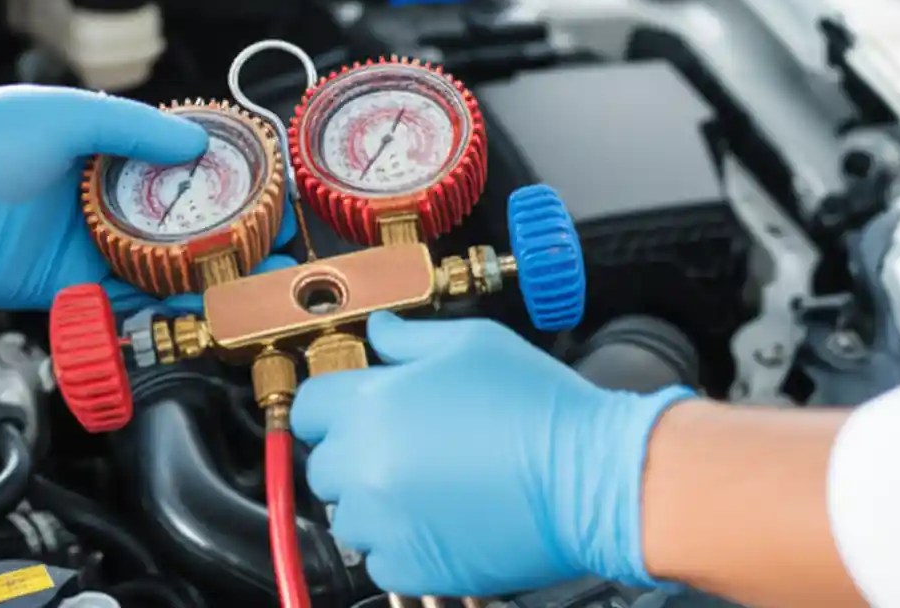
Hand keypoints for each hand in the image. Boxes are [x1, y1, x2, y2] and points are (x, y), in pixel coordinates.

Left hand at [0, 85, 296, 310]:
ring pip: (168, 266)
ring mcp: (92, 245)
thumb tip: (193, 143)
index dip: (232, 178)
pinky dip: (168, 308)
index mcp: (107, 152)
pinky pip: (131, 300)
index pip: (186, 165)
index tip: (271, 189)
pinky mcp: (73, 286)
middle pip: (188, 222)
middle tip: (281, 245)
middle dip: (238, 235)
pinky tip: (205, 308)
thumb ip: (133, 129)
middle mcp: (106, 200)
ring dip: (215, 276)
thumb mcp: (65, 114)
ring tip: (259, 283)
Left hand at [292, 313, 696, 596]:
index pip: (309, 406)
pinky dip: (398, 544)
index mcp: (372, 404)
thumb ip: (410, 338)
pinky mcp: (411, 566)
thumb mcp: (473, 343)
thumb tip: (379, 333)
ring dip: (374, 501)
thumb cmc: (539, 406)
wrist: (590, 476)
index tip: (352, 410)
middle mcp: (365, 465)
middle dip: (355, 452)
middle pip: (324, 463)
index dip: (332, 405)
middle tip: (405, 446)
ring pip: (346, 515)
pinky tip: (440, 519)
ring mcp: (384, 522)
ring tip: (429, 485)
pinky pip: (378, 558)